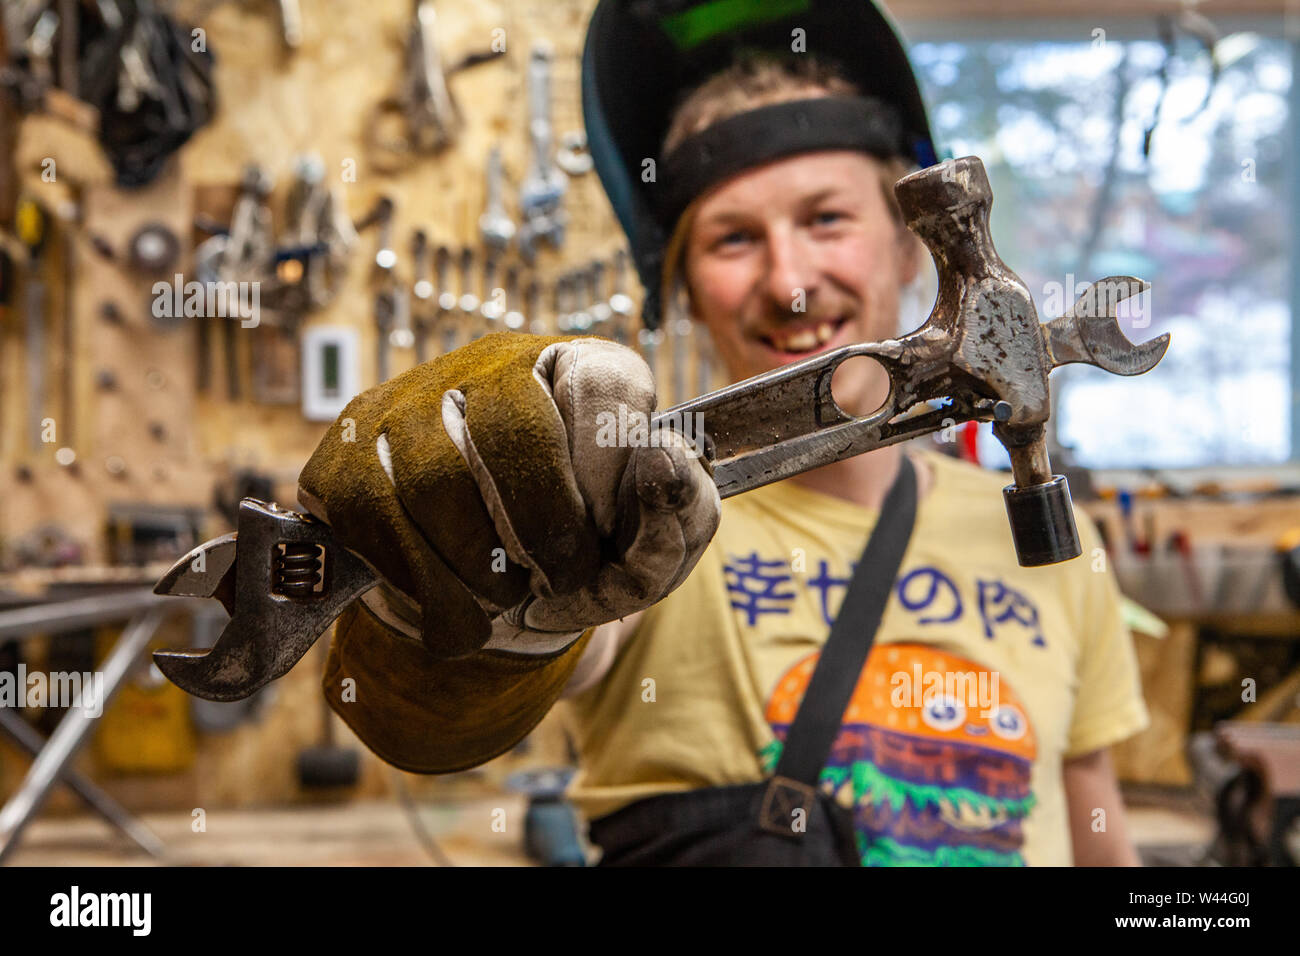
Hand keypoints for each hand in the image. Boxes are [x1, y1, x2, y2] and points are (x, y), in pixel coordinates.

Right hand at [298, 333, 719, 658]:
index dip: (609, 473)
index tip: (606, 535)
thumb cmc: (582, 548)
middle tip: (560, 579)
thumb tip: (663, 463)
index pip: (605, 384)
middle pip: (511, 430)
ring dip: (479, 565)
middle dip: (542, 527)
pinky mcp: (347, 452)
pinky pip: (373, 518)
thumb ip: (682, 507)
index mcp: (576, 366)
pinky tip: (457, 615)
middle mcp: (490, 365)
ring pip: (434, 479)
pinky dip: (422, 586)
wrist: (490, 583)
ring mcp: (409, 403)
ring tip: (507, 596)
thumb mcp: (650, 537)